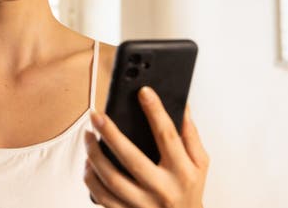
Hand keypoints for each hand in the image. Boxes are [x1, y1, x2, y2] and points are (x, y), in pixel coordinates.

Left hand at [84, 87, 209, 207]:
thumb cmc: (190, 191)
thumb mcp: (200, 164)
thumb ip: (191, 135)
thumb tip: (182, 106)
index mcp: (182, 172)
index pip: (167, 136)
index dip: (155, 111)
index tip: (143, 92)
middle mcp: (162, 189)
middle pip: (131, 158)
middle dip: (111, 133)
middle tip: (97, 115)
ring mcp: (143, 204)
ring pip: (111, 179)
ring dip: (94, 155)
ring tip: (88, 136)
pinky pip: (102, 197)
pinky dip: (91, 178)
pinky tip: (88, 163)